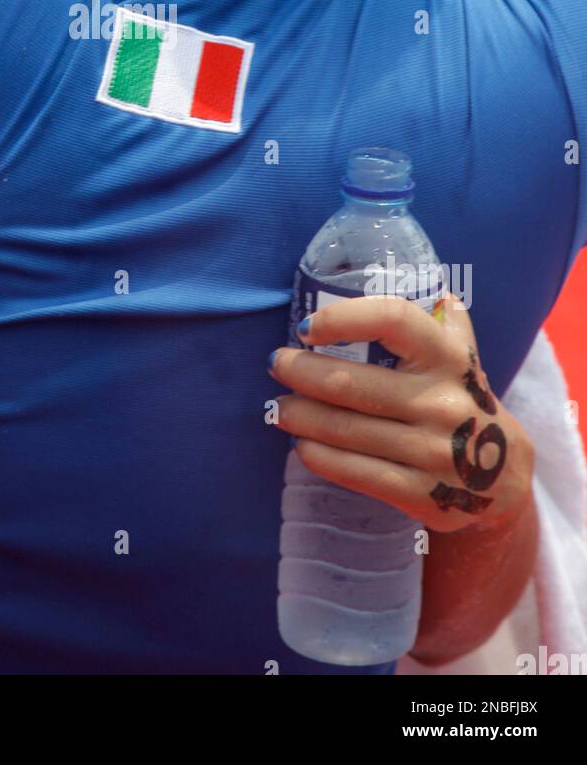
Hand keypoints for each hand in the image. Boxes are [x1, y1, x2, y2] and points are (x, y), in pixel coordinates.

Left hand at [267, 293, 534, 533]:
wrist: (504, 480)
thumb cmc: (464, 403)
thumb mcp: (463, 360)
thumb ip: (444, 325)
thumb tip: (431, 287)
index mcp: (448, 358)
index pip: (393, 320)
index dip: (344, 318)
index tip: (308, 327)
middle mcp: (442, 402)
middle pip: (352, 383)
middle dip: (302, 373)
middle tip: (277, 364)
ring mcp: (433, 451)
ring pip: (347, 430)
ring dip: (301, 416)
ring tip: (277, 408)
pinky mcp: (422, 493)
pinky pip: (359, 473)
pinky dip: (321, 458)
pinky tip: (301, 445)